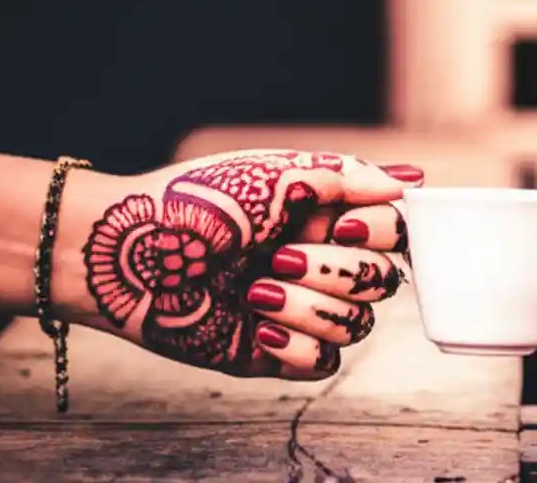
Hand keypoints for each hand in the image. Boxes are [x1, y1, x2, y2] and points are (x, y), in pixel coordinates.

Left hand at [55, 149, 422, 379]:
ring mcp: (301, 308)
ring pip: (358, 324)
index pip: (396, 233)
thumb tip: (410, 182)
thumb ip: (347, 178)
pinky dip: (300, 345)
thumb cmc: (193, 200)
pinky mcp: (276, 351)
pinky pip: (325, 362)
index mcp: (325, 215)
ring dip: (311, 307)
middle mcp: (321, 262)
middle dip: (337, 270)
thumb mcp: (276, 174)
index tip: (341, 223)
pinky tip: (260, 327)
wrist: (127, 254)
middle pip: (384, 282)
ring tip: (255, 291)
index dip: (382, 234)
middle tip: (279, 256)